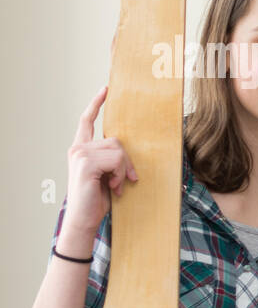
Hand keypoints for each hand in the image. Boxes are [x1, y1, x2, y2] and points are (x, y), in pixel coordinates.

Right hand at [63, 86, 137, 239]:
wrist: (84, 218)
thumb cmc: (97, 199)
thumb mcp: (107, 175)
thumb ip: (112, 159)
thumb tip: (128, 151)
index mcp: (81, 149)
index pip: (87, 121)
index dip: (96, 103)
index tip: (106, 89)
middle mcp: (78, 148)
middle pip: (116, 140)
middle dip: (127, 162)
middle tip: (125, 180)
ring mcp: (80, 154)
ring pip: (118, 150)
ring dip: (124, 170)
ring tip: (115, 185)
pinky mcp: (86, 162)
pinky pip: (117, 160)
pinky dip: (120, 174)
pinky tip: (113, 187)